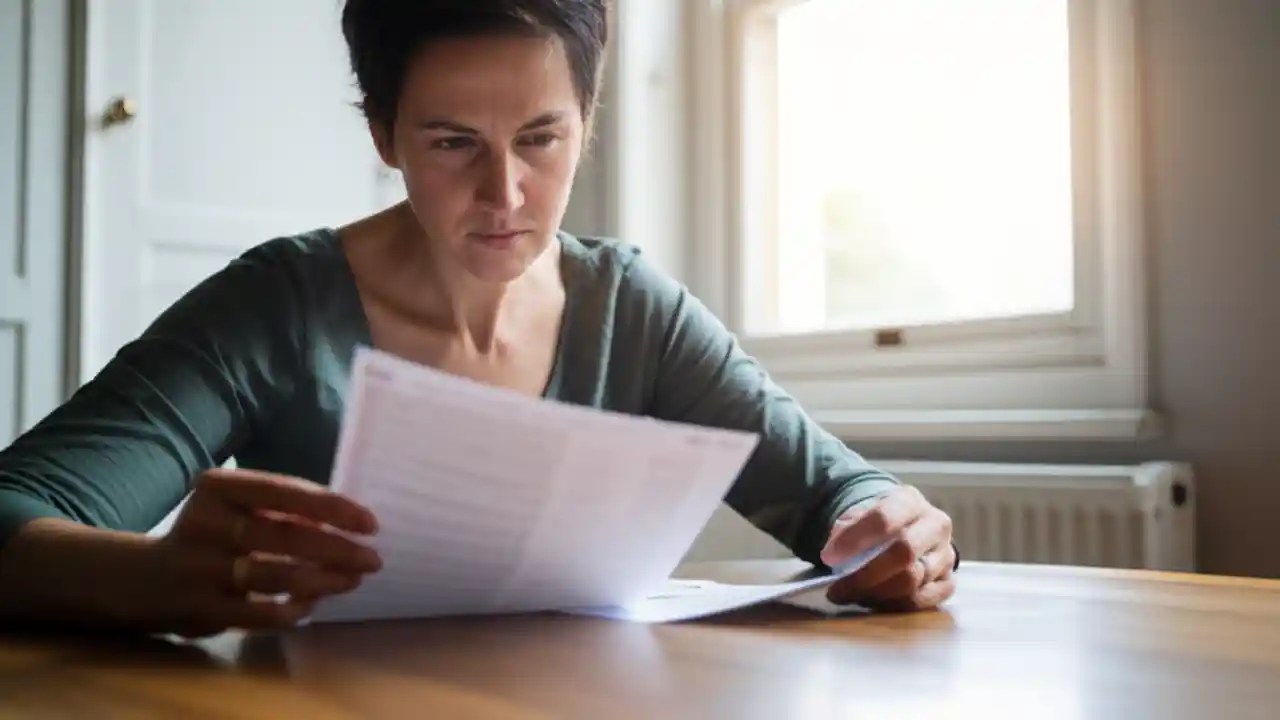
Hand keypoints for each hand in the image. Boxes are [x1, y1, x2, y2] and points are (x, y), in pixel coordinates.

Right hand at [139, 468, 380, 636]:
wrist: (144, 578)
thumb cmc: (212, 534)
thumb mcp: (235, 507)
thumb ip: (281, 509)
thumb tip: (348, 524)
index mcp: (218, 487)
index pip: (285, 491)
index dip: (332, 507)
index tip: (370, 524)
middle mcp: (205, 523)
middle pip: (284, 535)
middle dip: (337, 548)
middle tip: (373, 559)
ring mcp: (200, 568)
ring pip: (275, 575)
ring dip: (322, 580)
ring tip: (352, 580)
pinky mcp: (200, 609)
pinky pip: (259, 614)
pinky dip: (292, 611)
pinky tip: (312, 605)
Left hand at [820, 485, 955, 611]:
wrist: (906, 531)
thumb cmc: (877, 525)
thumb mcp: (859, 516)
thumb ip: (846, 530)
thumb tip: (835, 556)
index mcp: (910, 500)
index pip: (884, 519)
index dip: (855, 540)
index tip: (829, 557)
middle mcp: (935, 525)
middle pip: (904, 553)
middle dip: (866, 575)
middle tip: (837, 588)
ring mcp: (946, 555)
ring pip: (912, 582)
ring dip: (876, 593)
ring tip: (850, 594)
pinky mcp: (948, 582)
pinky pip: (921, 601)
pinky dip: (893, 605)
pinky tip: (873, 601)